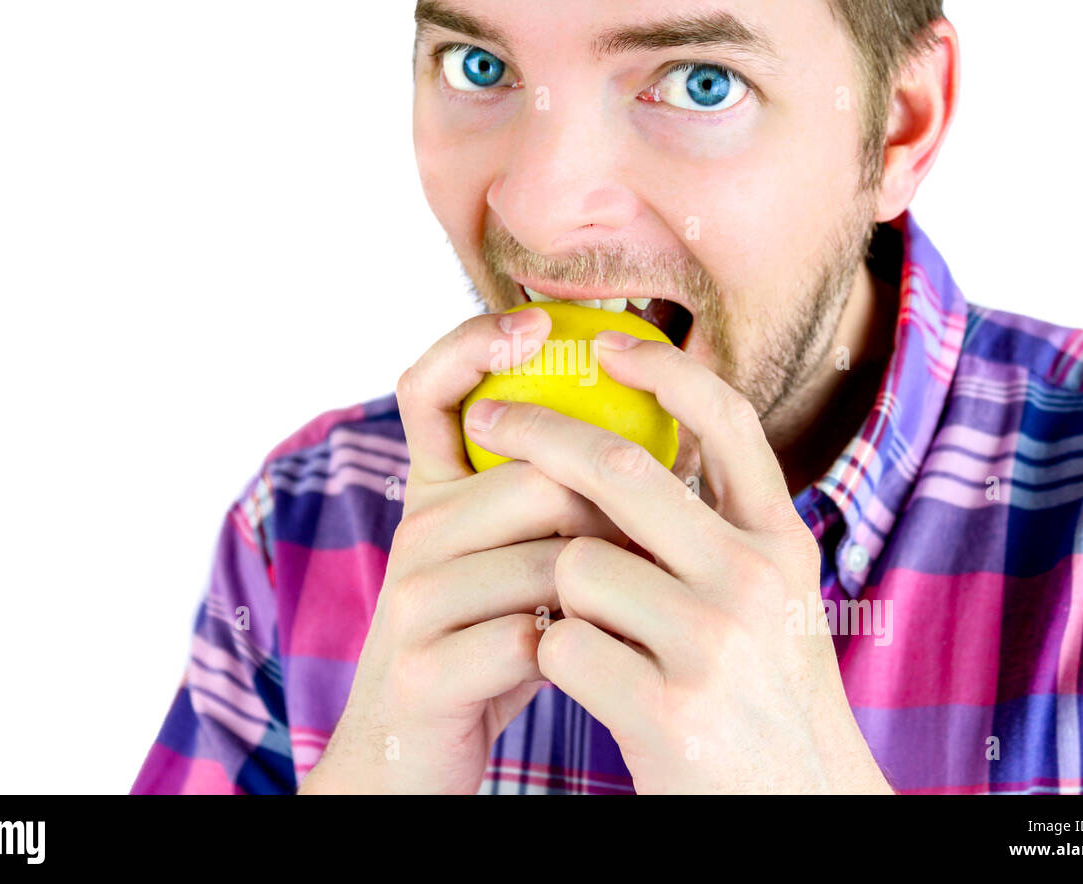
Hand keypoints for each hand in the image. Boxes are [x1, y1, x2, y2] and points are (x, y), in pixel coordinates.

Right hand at [301, 307, 624, 793]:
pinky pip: (534, 635)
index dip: (472, 344)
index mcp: (432, 496)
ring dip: (609, 590)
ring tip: (633, 615)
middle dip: (612, 514)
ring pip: (549, 559)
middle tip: (651, 553)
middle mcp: (414, 532)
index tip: (538, 325)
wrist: (413, 757)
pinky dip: (584, 651)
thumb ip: (559, 502)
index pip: (427, 390)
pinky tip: (593, 666)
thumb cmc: (493, 648)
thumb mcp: (516, 563)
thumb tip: (670, 437)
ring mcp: (412, 599)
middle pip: (537, 478)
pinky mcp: (424, 666)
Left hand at [460, 329, 892, 793]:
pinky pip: (562, 645)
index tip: (608, 345)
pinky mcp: (668, 709)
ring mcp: (714, 644)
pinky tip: (594, 685)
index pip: (729, 422)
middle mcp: (757, 581)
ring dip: (557, 593)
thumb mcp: (769, 607)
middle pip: (622, 470)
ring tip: (591, 633)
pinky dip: (555, 659)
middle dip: (541, 432)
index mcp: (783, 546)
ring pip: (575, 565)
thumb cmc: (762, 702)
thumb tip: (625, 463)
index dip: (664, 369)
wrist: (799, 812)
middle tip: (492, 417)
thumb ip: (716, 538)